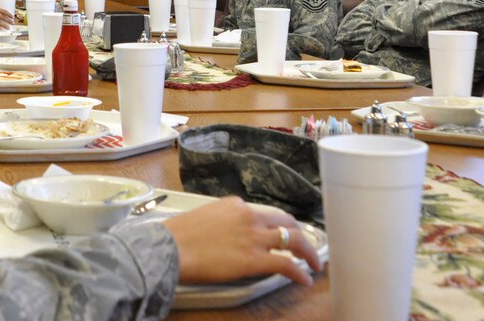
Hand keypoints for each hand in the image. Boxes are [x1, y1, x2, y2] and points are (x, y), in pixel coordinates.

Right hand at [162, 196, 321, 285]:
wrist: (169, 247)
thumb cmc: (177, 236)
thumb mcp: (202, 217)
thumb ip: (221, 222)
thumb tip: (226, 235)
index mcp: (234, 204)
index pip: (263, 213)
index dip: (276, 225)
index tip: (278, 234)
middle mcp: (249, 216)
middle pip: (286, 222)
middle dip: (299, 233)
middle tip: (304, 245)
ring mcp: (254, 237)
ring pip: (294, 239)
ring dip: (308, 251)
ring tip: (314, 263)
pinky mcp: (255, 259)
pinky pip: (287, 264)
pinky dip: (300, 271)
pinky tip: (305, 279)